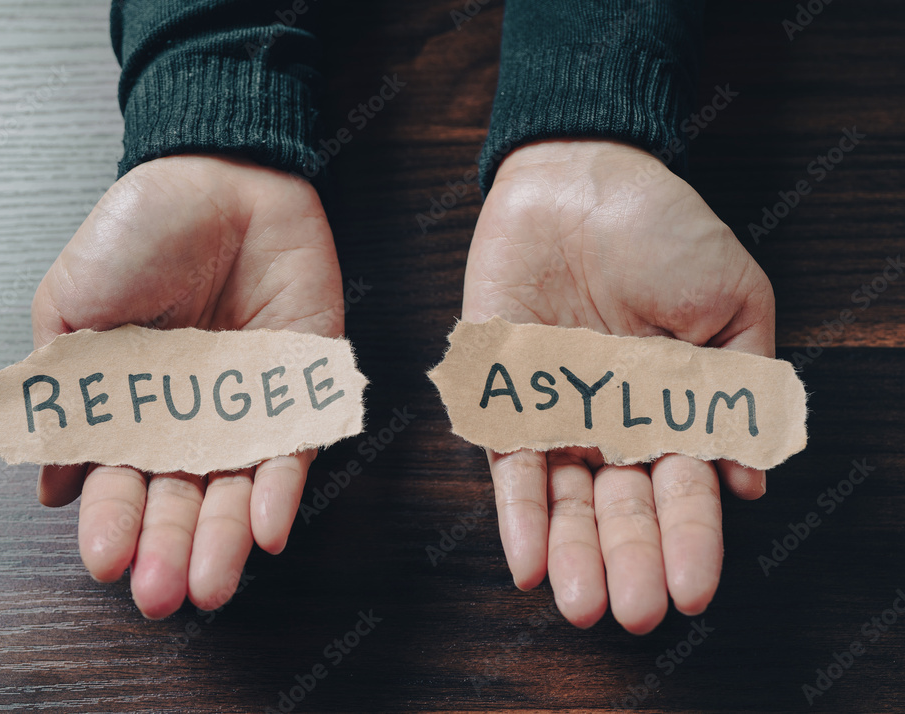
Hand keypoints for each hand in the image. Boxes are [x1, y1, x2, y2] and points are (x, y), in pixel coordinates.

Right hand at [32, 155, 342, 618]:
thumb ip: (62, 395)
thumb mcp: (73, 308)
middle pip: (182, 497)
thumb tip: (53, 486)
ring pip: (239, 488)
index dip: (113, 521)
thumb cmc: (141, 231)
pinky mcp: (302, 384)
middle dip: (172, 547)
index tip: (107, 558)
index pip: (122, 480)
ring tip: (214, 582)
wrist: (219, 174)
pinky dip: (284, 487)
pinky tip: (272, 529)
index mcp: (132, 404)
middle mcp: (191, 415)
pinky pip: (296, 445)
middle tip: (164, 594)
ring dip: (228, 537)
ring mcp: (248, 404)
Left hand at [463, 140, 773, 633]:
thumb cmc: (663, 230)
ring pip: (563, 500)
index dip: (690, 540)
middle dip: (628, 559)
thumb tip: (751, 480)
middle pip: (621, 507)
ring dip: (572, 552)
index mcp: (673, 408)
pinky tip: (526, 561)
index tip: (693, 591)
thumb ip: (740, 388)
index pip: (684, 488)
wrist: (580, 176)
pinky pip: (507, 463)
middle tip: (632, 611)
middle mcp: (613, 424)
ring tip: (581, 604)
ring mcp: (556, 413)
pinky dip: (515, 511)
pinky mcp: (502, 396)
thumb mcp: (733, 301)